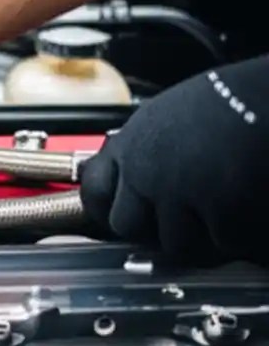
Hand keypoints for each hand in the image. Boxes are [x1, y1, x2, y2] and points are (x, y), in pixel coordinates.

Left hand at [79, 54, 268, 263]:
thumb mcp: (171, 117)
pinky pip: (225, 244)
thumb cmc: (233, 100)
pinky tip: (253, 204)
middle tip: (188, 217)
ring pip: (177, 245)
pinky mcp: (221, 213)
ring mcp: (180, 194)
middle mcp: (146, 171)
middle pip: (127, 226)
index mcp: (133, 143)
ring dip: (203, 236)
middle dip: (155, 229)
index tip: (121, 215)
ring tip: (230, 204)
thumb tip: (132, 185)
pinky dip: (243, 234)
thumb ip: (147, 153)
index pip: (94, 191)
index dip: (107, 208)